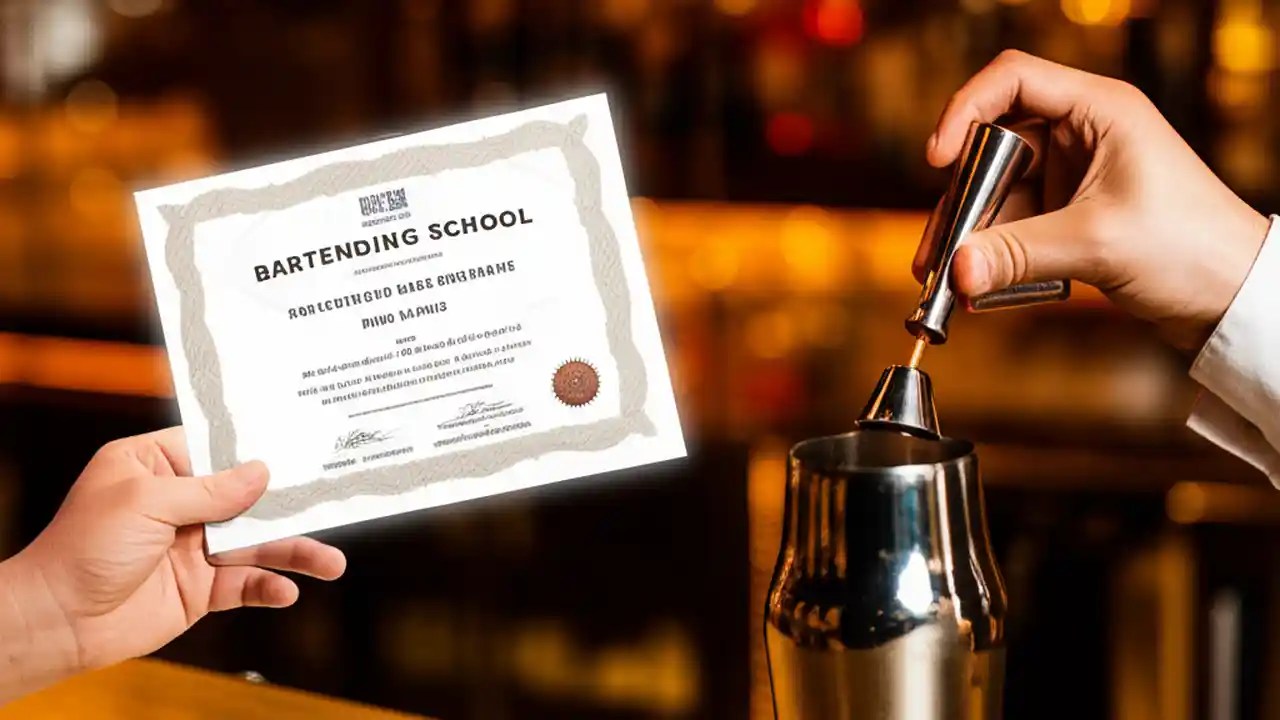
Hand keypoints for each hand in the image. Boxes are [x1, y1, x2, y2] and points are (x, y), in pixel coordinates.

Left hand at [0, 427, 344, 701]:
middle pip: (248, 496)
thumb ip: (210, 491)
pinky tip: (286, 591)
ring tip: (332, 563)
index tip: (302, 440)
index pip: (216, 447)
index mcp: (155, 465)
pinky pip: (245, 584)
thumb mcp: (145, 502)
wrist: (57, 622)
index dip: (256, 446)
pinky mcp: (199, 588)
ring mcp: (193, 546)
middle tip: (335, 497)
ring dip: (294, 551)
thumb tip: (262, 473)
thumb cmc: (82, 548)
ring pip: (256, 543)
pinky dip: (269, 587)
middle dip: (290, 502)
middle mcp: (179, 502)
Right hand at [916, 50, 1270, 352]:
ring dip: (970, 234)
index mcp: (1100, 110)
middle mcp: (1083, 133)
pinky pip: (1013, 223)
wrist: (1231, 295)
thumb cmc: (1191, 248)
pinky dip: (993, 252)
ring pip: (998, 192)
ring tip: (946, 280)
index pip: (1012, 79)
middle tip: (937, 248)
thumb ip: (1016, 254)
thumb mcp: (1096, 245)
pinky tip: (978, 287)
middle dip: (960, 198)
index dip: (965, 111)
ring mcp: (1074, 174)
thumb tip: (955, 269)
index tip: (937, 159)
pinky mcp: (1070, 213)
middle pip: (994, 146)